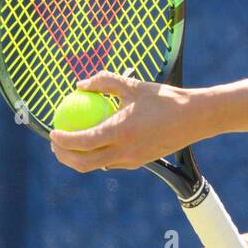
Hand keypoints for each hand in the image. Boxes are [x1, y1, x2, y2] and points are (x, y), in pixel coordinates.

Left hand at [49, 71, 200, 170]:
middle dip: (64, 156)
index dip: (62, 140)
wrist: (195, 117)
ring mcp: (133, 160)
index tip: (52, 131)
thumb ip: (104, 82)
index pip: (81, 142)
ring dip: (80, 158)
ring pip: (97, 165)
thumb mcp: (133, 85)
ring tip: (72, 144)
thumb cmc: (164, 98)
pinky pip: (112, 162)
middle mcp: (124, 151)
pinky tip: (99, 142)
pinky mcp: (141, 162)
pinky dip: (100, 155)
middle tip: (56, 143)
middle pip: (83, 163)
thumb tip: (80, 84)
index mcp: (119, 131)